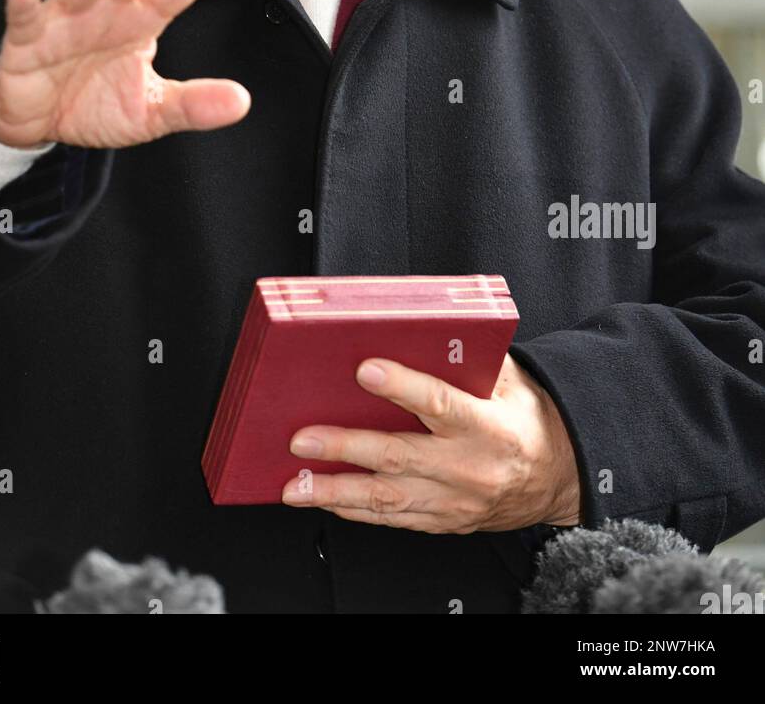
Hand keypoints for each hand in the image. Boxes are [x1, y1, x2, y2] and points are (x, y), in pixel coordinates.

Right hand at [0, 0, 250, 148]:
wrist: (39, 125)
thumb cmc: (96, 103)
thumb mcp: (151, 111)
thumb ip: (193, 104)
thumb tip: (242, 102)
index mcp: (141, 17)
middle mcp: (105, 7)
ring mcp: (63, 19)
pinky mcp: (24, 40)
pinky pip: (24, 18)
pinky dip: (22, 1)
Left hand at [281, 353, 582, 531]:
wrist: (557, 475)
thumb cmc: (526, 418)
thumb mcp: (510, 379)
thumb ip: (468, 358)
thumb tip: (422, 329)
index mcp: (486, 425)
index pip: (439, 402)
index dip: (401, 386)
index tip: (365, 370)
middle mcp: (467, 467)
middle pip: (397, 456)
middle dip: (344, 447)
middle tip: (302, 439)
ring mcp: (453, 500)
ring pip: (385, 498)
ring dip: (333, 490)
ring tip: (293, 484)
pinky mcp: (442, 521)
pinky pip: (391, 519)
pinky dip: (352, 510)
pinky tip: (323, 498)